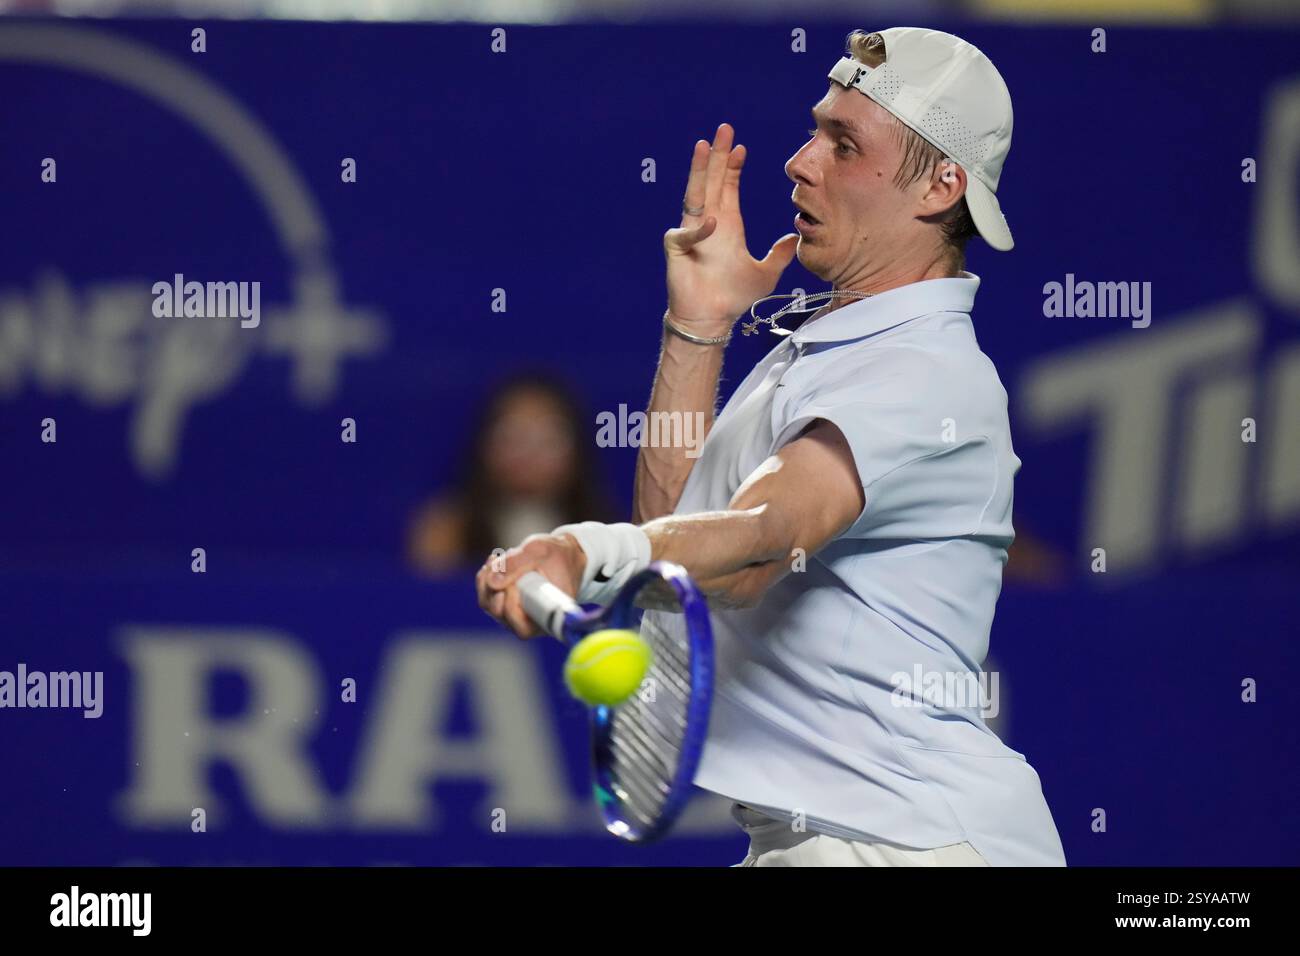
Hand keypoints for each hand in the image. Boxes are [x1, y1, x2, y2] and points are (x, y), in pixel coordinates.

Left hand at [475, 533, 585, 638]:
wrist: (563, 555)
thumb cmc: (557, 555)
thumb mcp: (539, 550)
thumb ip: (516, 563)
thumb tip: (492, 582)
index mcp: (549, 615)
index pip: (522, 627)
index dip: (510, 608)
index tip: (512, 585)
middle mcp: (531, 621)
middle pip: (500, 614)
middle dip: (494, 588)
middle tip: (502, 564)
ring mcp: (517, 614)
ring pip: (489, 605)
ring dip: (487, 581)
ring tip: (499, 559)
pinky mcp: (506, 606)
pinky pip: (486, 597)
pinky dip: (485, 579)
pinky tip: (495, 564)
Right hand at [664, 123, 798, 335]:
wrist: (711, 318)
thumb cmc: (733, 297)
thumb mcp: (765, 273)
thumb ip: (780, 254)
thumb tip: (795, 236)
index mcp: (728, 224)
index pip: (728, 186)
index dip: (733, 166)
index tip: (740, 146)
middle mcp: (709, 223)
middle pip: (710, 180)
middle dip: (716, 155)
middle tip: (723, 129)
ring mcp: (691, 233)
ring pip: (694, 194)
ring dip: (698, 170)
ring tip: (702, 146)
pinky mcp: (677, 248)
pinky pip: (686, 232)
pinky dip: (698, 228)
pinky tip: (712, 223)